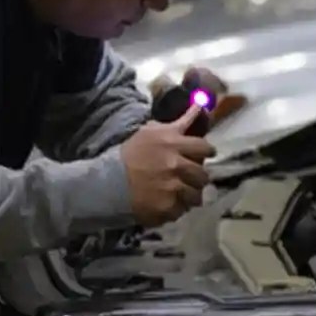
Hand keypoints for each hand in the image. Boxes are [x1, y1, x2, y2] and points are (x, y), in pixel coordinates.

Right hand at [121, 104, 214, 227]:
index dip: (207, 151)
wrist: (108, 182)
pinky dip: (178, 208)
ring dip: (190, 194)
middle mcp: (176, 164)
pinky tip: (168, 203)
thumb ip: (176, 124)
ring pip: (196, 194)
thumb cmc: (129, 154)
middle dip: (198, 176)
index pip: (203, 147)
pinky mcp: (168, 206)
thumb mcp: (149, 132)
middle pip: (203, 174)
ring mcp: (173, 187)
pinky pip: (183, 209)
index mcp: (172, 143)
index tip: (206, 154)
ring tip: (181, 193)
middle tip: (191, 177)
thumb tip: (199, 106)